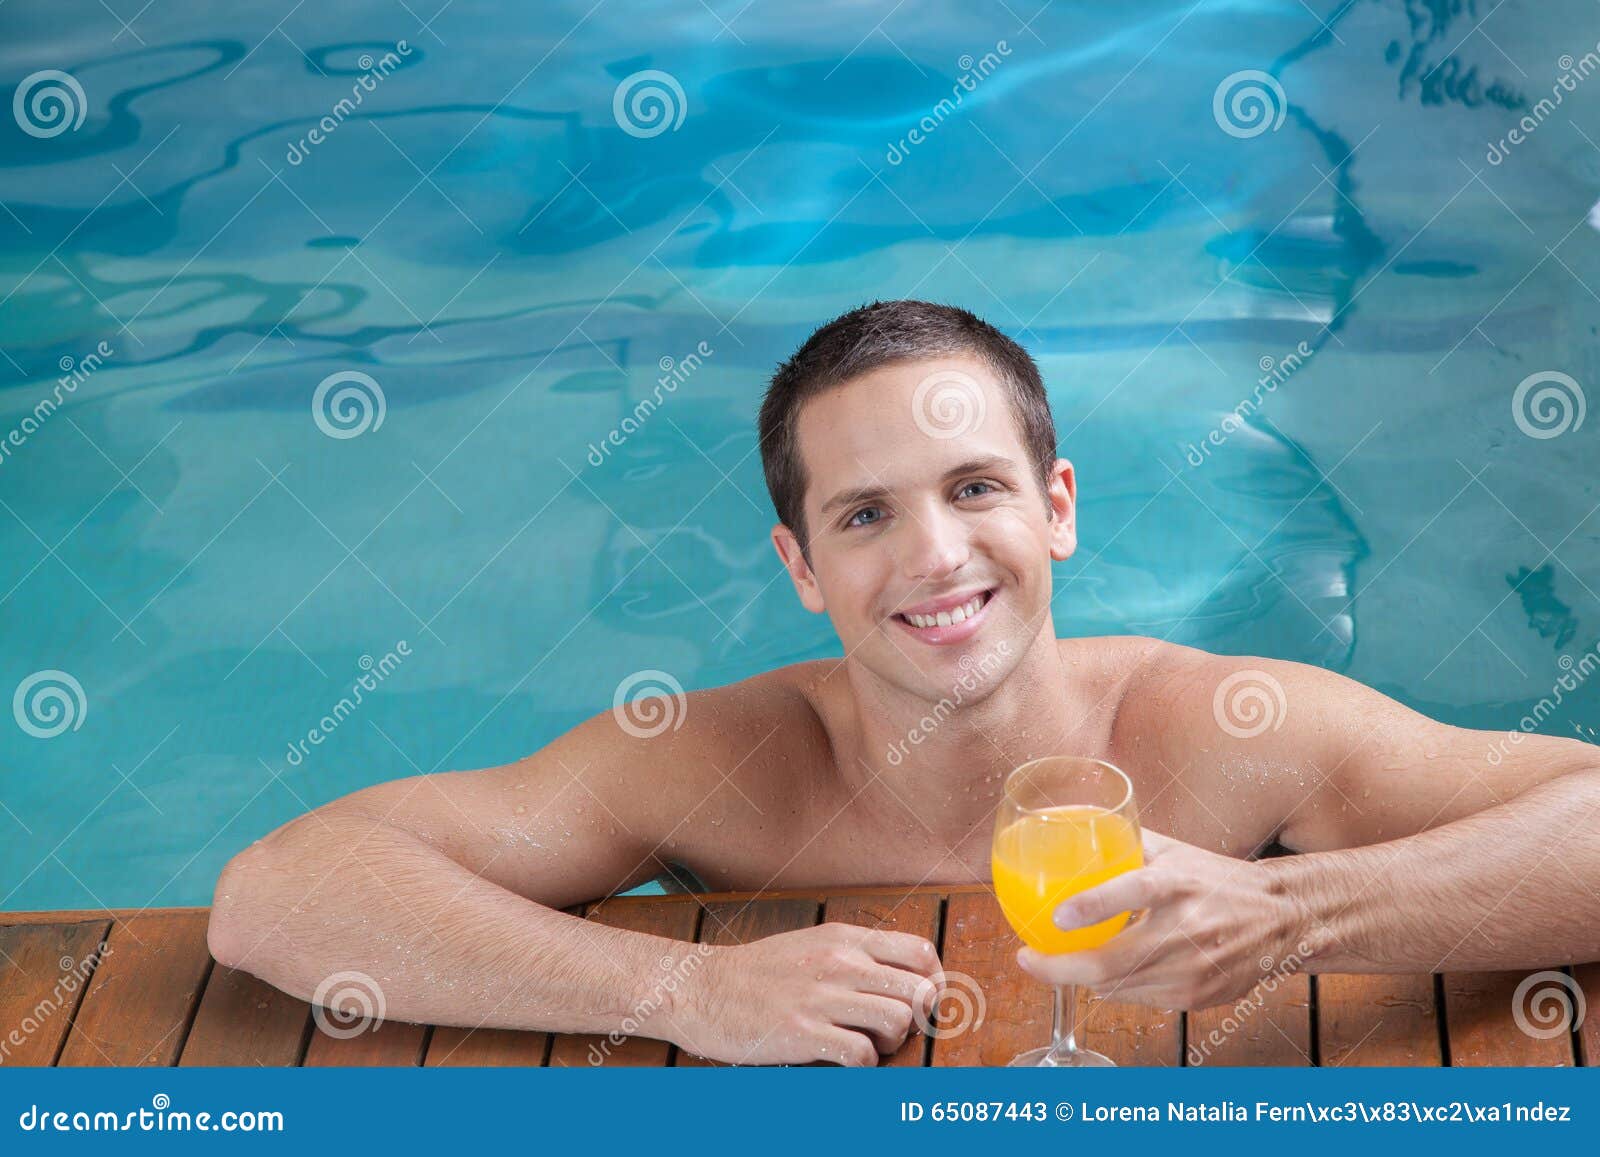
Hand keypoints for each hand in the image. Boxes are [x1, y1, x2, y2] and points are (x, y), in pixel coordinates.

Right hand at [674, 921, 943, 1065]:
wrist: (701, 987)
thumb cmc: (758, 972)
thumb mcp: (811, 945)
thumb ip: (854, 956)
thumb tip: (900, 978)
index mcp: (844, 939)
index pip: (920, 952)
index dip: (932, 982)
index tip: (918, 1001)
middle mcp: (840, 963)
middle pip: (918, 991)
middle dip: (917, 1019)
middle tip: (892, 1031)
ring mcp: (822, 997)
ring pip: (898, 1021)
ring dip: (892, 1043)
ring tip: (868, 1046)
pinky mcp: (804, 1032)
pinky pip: (862, 1054)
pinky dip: (863, 1064)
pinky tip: (843, 1060)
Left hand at [1015, 829, 1309, 1009]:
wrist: (1284, 919)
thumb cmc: (1220, 880)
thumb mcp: (1176, 852)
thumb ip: (1127, 844)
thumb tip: (1073, 829)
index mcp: (1178, 882)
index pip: (1133, 892)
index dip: (1092, 907)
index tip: (1056, 916)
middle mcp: (1187, 928)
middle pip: (1112, 962)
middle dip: (1060, 969)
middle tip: (1028, 959)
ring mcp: (1193, 969)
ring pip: (1117, 987)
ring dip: (1082, 978)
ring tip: (1059, 962)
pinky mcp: (1197, 997)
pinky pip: (1138, 999)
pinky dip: (1115, 987)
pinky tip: (1107, 971)